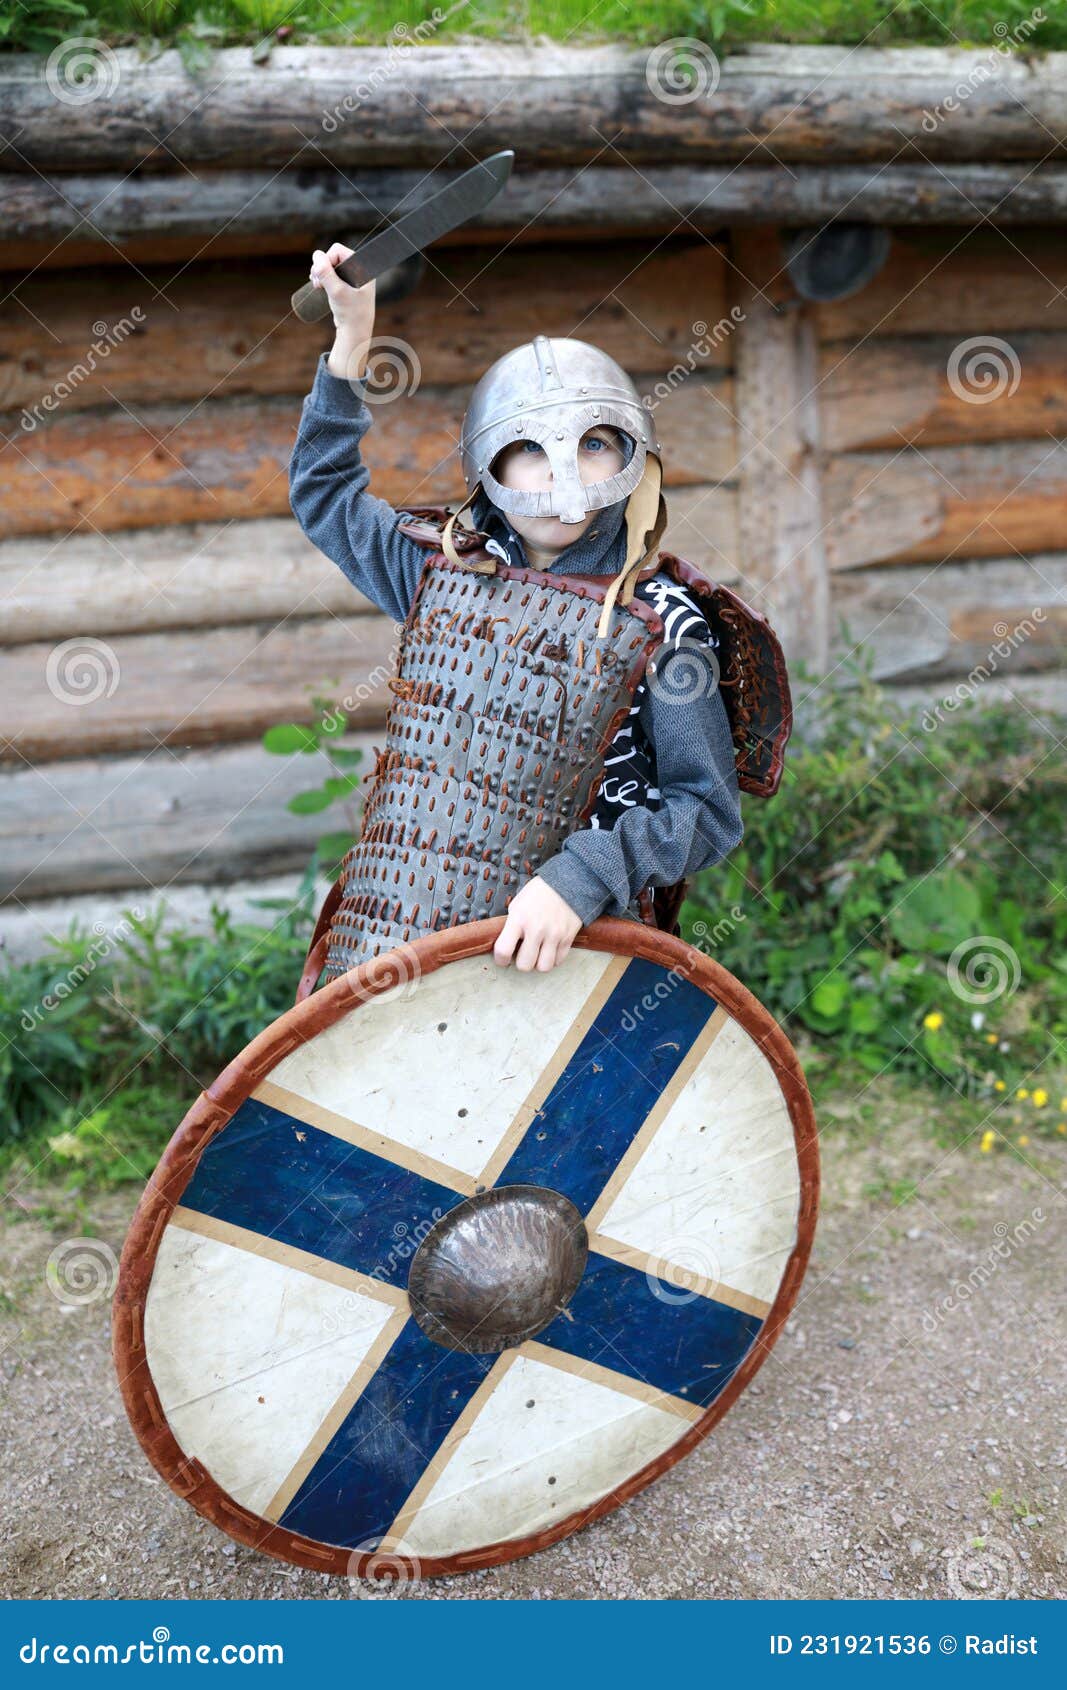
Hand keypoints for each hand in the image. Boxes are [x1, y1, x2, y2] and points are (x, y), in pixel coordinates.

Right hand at [308, 243, 376, 380]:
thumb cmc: (350, 313)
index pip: (339, 251)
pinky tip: (318, 284)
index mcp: (362, 267)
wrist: (354, 332)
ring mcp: (352, 277)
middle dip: (322, 267)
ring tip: (316, 284)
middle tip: (316, 281)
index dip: (326, 260)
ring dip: (320, 272)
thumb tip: (316, 255)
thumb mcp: (337, 292)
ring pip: (330, 265)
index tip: (320, 276)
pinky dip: (322, 276)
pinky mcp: (346, 285)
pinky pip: (331, 273)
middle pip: (333, 256)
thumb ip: (327, 274)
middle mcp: (359, 270)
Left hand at [493, 876, 582, 972]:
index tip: (503, 959)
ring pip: (543, 967)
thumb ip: (512, 926)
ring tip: (538, 953)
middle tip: (523, 954)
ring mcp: (554, 934)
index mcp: (519, 919)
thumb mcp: (517, 904)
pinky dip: (553, 958)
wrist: (567, 882)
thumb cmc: (538, 893)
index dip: (500, 960)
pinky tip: (550, 949)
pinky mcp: (568, 937)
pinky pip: (559, 960)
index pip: (503, 950)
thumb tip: (506, 946)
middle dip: (522, 963)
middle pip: (525, 965)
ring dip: (539, 963)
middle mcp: (536, 929)